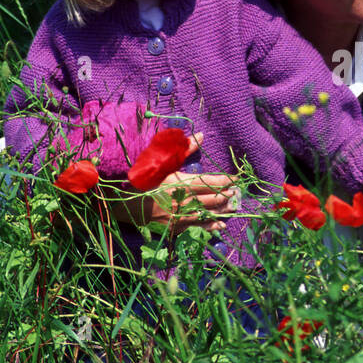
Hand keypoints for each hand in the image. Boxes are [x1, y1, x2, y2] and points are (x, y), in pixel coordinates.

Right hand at [103, 132, 238, 234]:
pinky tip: (220, 224)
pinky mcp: (176, 227)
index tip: (236, 178)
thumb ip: (184, 150)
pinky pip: (198, 226)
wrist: (126, 203)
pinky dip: (211, 225)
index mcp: (182, 182)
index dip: (226, 180)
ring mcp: (181, 216)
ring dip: (222, 209)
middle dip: (226, 195)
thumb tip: (201, 136)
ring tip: (232, 206)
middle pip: (213, 198)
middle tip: (236, 193)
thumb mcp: (163, 162)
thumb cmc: (144, 180)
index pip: (211, 181)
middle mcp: (184, 200)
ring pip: (208, 213)